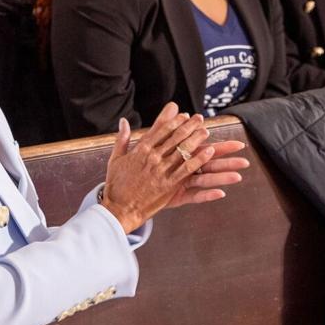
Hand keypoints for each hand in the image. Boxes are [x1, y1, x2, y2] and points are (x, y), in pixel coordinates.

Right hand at [100, 104, 233, 233]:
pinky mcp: (169, 185)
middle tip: (199, 119)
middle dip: (188, 126)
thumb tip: (123, 121)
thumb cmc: (116, 184)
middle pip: (175, 138)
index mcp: (140, 150)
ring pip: (183, 151)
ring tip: (205, 131)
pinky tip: (208, 152)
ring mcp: (161, 171)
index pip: (161, 130)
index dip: (174, 121)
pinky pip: (187, 169)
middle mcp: (152, 158)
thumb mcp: (115, 159)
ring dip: (196, 140)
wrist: (120, 208)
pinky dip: (199, 160)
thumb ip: (122, 139)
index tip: (184, 115)